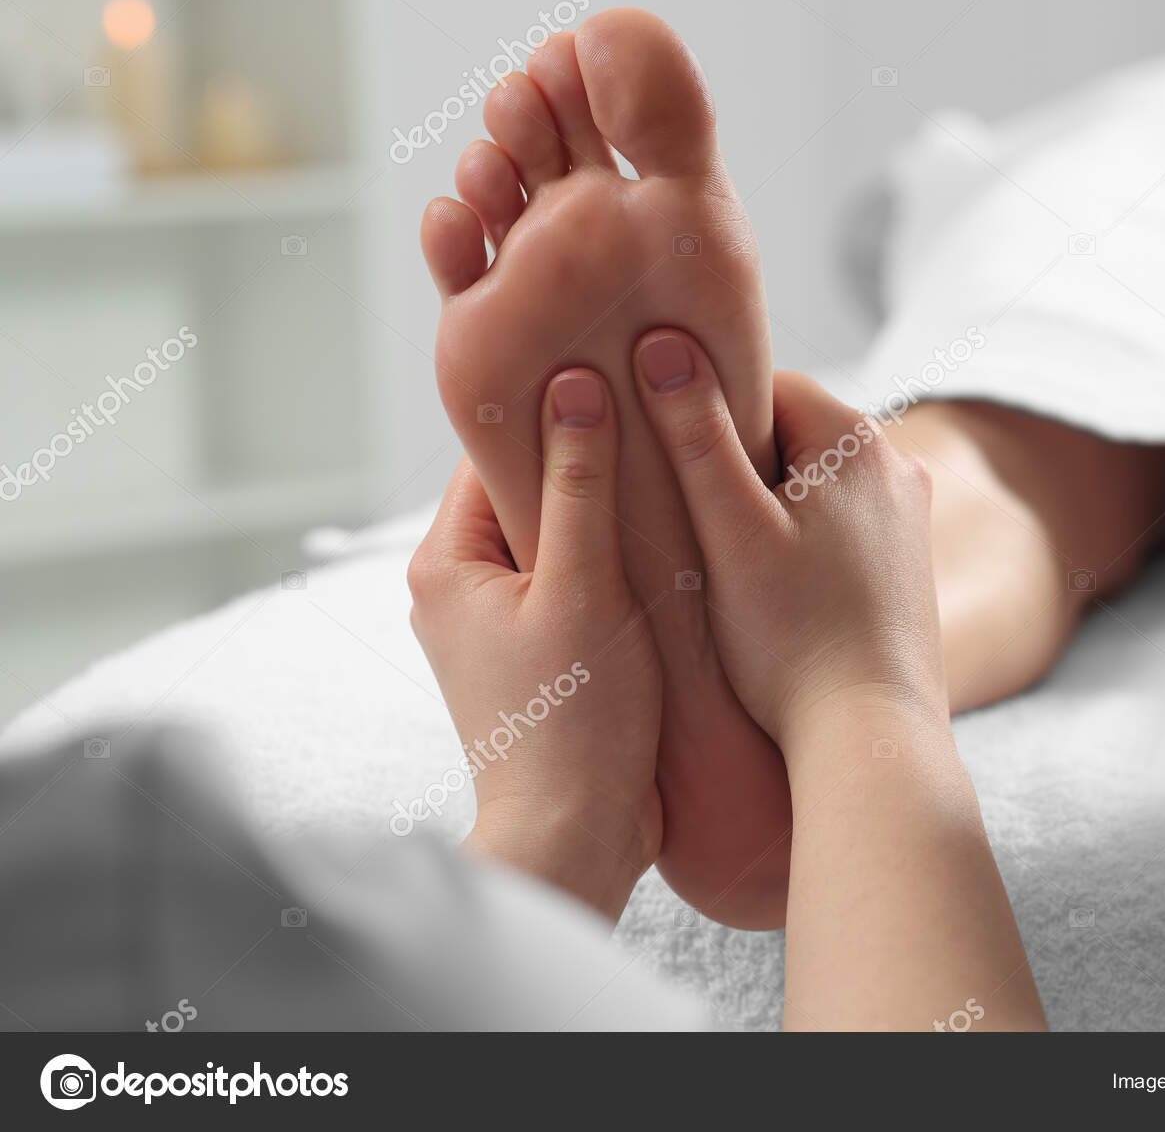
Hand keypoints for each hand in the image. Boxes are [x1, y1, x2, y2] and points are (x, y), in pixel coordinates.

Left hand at [407, 370, 661, 923]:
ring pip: (554, 541)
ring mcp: (495, 627)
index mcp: (446, 564)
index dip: (553, 415)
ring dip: (605, 519)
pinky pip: (570, 585)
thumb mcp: (583, 589)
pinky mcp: (535, 656)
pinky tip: (663, 555)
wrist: (576, 836)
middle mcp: (458, 591)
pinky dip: (609, 567)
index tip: (614, 382)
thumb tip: (573, 388)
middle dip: (585, 465)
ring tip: (666, 487)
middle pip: (525, 494)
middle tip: (652, 428)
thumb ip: (580, 487)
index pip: (494, 455)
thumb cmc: (576, 722)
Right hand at [632, 328, 945, 746]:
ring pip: (811, 481)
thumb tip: (663, 344)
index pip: (765, 385)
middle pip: (790, 432)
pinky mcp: (908, 564)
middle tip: (683, 514)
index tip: (664, 458)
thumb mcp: (730, 529)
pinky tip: (766, 585)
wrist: (869, 736)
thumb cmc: (793, 638)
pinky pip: (837, 523)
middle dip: (735, 460)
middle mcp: (898, 466)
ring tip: (720, 555)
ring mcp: (909, 518)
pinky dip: (797, 538)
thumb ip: (696, 435)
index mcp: (858, 440)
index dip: (705, 413)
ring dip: (765, 503)